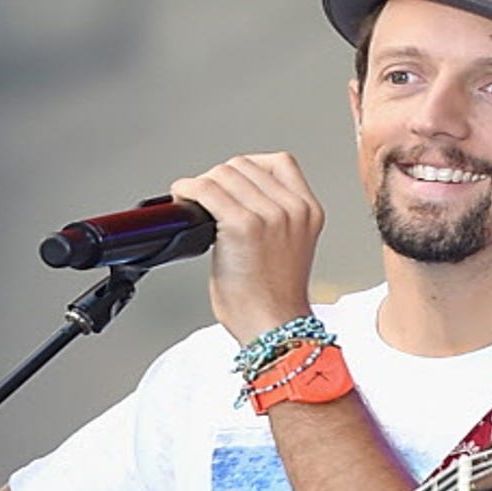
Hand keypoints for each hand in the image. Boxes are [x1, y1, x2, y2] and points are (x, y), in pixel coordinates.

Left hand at [169, 153, 323, 342]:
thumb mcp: (289, 245)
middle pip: (244, 165)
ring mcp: (270, 215)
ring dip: (201, 184)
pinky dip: (187, 189)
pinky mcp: (243, 226)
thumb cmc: (274, 298)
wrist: (274, 328)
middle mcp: (293, 208)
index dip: (247, 170)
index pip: (279, 162)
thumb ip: (274, 215)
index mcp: (308, 210)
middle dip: (219, 179)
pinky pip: (205, 190)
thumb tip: (230, 195)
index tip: (232, 186)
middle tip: (206, 200)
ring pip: (223, 174)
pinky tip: (182, 198)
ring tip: (194, 202)